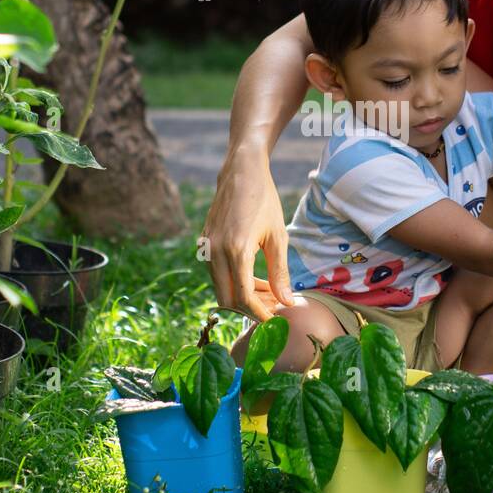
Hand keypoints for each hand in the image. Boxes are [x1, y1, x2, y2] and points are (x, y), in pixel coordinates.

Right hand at [202, 150, 295, 321]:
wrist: (241, 172)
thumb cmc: (264, 201)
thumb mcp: (278, 237)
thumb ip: (280, 272)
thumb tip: (287, 302)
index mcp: (236, 251)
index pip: (243, 297)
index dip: (259, 313)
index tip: (275, 320)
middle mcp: (216, 252)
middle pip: (227, 299)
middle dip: (250, 309)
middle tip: (274, 309)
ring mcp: (207, 247)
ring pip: (221, 288)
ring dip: (243, 296)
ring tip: (269, 293)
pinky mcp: (205, 243)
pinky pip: (217, 273)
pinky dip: (235, 282)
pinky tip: (255, 279)